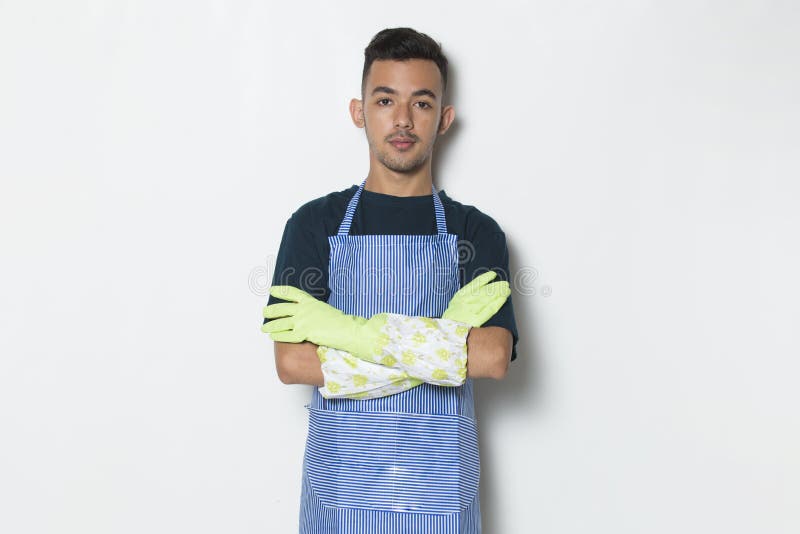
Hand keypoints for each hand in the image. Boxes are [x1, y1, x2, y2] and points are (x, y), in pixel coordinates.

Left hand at [261, 285, 378, 359]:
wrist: (346, 329)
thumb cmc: (339, 322)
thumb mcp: (324, 310)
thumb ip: (312, 310)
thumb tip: (304, 314)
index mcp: (310, 301)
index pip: (292, 293)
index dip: (280, 291)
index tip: (272, 290)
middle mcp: (304, 309)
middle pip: (282, 308)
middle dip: (271, 311)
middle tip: (265, 312)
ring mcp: (303, 321)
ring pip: (282, 322)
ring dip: (271, 325)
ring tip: (264, 327)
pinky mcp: (304, 333)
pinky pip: (287, 335)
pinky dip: (278, 336)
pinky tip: (272, 336)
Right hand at [441, 270, 510, 326]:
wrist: (445, 335)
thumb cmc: (451, 320)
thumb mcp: (454, 305)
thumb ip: (465, 297)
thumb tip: (479, 290)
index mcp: (460, 296)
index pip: (474, 284)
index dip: (485, 278)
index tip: (493, 275)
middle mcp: (465, 301)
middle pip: (484, 291)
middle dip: (496, 286)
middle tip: (504, 284)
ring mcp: (471, 310)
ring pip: (488, 298)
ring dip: (499, 293)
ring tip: (506, 290)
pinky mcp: (476, 320)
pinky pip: (489, 310)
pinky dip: (497, 303)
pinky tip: (503, 299)